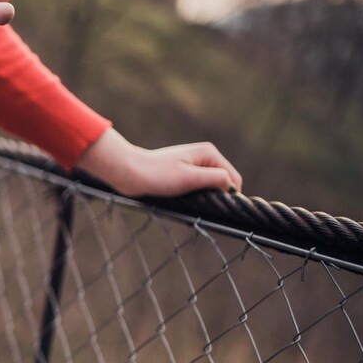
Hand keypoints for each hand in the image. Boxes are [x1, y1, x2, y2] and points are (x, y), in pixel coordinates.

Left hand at [76, 128, 243, 197]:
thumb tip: (232, 186)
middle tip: (201, 206)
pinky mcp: (185, 174)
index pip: (233, 178)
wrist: (129, 173)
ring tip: (190, 202)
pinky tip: (185, 200)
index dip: (230, 195)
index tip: (218, 210)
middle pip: (224, 182)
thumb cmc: (157, 175)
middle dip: (217, 195)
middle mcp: (204, 157)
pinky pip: (199, 187)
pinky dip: (197, 195)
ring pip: (211, 186)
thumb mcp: (190, 178)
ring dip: (206, 197)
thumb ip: (215, 179)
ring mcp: (195, 165)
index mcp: (209, 153)